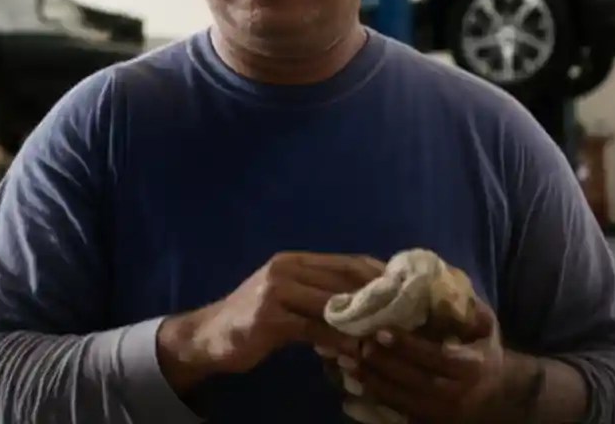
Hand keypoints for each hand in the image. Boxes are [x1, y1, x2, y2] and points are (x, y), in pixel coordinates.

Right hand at [157, 251, 382, 393]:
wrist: (208, 336)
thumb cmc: (253, 320)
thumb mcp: (289, 299)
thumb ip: (320, 297)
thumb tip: (366, 306)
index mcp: (294, 260)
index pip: (347, 262)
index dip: (380, 275)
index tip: (406, 294)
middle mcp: (286, 269)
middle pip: (344, 279)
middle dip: (378, 299)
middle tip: (404, 319)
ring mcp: (276, 291)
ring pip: (333, 304)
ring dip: (361, 323)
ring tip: (384, 338)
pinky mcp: (270, 318)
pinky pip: (314, 329)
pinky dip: (337, 342)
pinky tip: (352, 355)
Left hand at [340, 301, 524, 422]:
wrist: (496, 391)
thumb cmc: (483, 347)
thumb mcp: (484, 325)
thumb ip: (465, 307)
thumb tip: (435, 282)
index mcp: (473, 367)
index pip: (438, 358)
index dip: (409, 346)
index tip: (381, 331)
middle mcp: (458, 394)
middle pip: (417, 382)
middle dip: (384, 364)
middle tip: (357, 345)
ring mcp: (442, 413)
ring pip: (404, 401)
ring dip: (373, 381)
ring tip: (347, 361)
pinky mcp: (429, 422)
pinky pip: (398, 414)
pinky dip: (374, 398)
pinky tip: (354, 381)